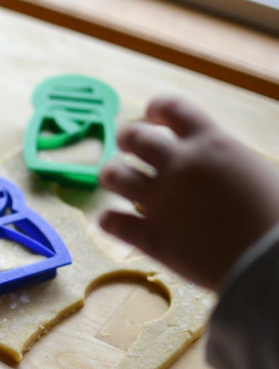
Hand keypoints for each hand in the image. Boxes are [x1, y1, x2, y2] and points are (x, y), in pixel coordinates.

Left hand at [99, 95, 278, 289]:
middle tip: (127, 149)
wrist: (274, 261)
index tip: (152, 116)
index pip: (171, 107)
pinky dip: (108, 219)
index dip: (155, 108)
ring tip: (116, 179)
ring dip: (111, 174)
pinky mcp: (152, 237)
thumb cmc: (278, 217)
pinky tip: (113, 221)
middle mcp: (180, 166)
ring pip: (113, 175)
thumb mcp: (256, 170)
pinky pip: (111, 221)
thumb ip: (227, 160)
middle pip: (133, 137)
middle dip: (126, 139)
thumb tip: (217, 160)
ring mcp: (161, 201)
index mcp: (212, 143)